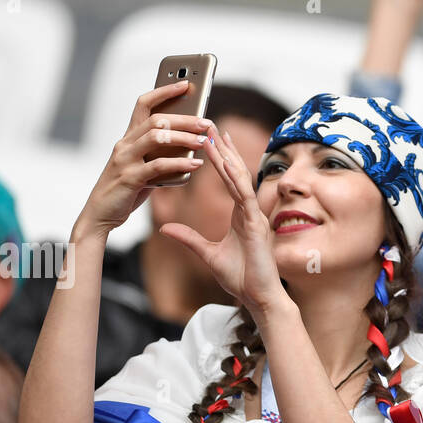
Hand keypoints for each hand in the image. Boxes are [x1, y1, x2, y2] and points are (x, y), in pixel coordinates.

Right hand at [75, 81, 210, 239]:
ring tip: (203, 141)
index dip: (164, 91)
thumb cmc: (125, 190)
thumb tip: (187, 147)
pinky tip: (196, 165)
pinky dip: (180, 164)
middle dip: (184, 118)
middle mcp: (125, 144)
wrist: (100, 215)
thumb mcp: (142, 167)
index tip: (186, 84)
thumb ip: (159, 155)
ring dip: (184, 138)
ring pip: (157, 138)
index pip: (144, 104)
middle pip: (157, 119)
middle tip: (206, 122)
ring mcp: (126, 159)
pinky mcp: (130, 178)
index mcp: (128, 138)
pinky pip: (159, 166)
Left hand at [158, 124, 291, 317]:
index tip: (210, 138)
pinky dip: (233, 177)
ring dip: (225, 155)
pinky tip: (223, 162)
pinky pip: (243, 195)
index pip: (229, 179)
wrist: (258, 298)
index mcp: (240, 215)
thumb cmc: (241, 279)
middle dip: (223, 148)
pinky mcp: (255, 224)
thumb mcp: (207, 254)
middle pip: (235, 172)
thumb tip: (164, 229)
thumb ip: (188, 238)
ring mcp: (254, 215)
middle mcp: (249, 211)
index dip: (220, 158)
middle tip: (210, 124)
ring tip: (213, 135)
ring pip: (239, 178)